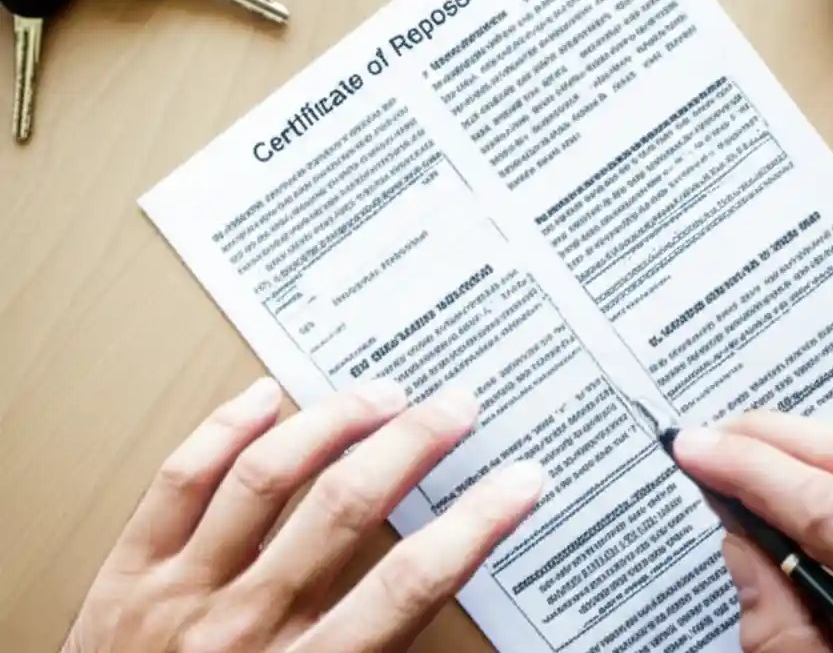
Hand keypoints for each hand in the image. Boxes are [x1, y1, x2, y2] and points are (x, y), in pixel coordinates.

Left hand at [62, 378, 543, 652]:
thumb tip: (434, 608)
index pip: (413, 583)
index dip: (477, 523)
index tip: (517, 485)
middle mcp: (246, 626)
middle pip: (347, 507)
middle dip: (416, 444)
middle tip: (455, 409)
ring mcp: (182, 592)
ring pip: (267, 477)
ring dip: (334, 423)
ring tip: (380, 394)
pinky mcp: (127, 574)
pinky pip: (179, 482)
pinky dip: (224, 430)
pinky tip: (265, 399)